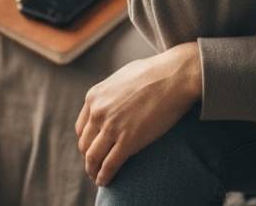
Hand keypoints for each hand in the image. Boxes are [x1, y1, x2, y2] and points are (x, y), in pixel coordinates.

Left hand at [75, 41, 200, 187]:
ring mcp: (112, 127)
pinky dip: (104, 176)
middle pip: (85, 144)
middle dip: (89, 157)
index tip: (93, 148)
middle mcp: (98, 112)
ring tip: (97, 177)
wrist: (174, 76)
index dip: (86, 141)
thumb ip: (111, 93)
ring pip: (93, 157)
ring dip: (93, 170)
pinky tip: (105, 181)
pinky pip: (110, 165)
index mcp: (94, 96)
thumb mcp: (121, 77)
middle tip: (95, 165)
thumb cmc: (154, 73)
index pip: (82, 127)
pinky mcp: (128, 141)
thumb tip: (113, 101)